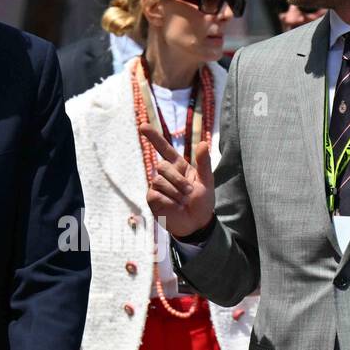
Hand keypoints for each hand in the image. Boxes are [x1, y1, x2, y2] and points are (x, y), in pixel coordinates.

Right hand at [139, 122, 214, 238]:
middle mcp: (166, 174)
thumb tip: (203, 143)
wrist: (197, 223)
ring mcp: (157, 186)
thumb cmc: (202, 202)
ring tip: (183, 201)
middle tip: (188, 192)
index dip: (154, 137)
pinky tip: (174, 206)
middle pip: (162, 166)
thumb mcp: (207, 181)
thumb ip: (204, 162)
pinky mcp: (152, 199)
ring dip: (174, 191)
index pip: (164, 149)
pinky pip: (155, 193)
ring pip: (158, 180)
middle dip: (177, 179)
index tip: (142, 126)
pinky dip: (168, 200)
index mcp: (179, 166)